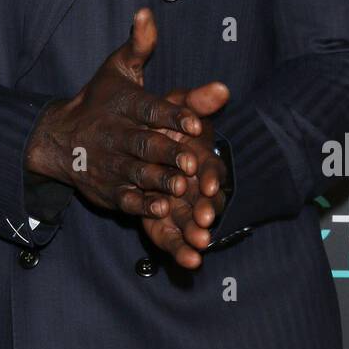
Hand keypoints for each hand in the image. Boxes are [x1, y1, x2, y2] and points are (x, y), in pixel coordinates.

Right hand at [24, 8, 206, 217]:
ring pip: (138, 174)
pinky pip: (125, 199)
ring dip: (160, 182)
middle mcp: (116, 134)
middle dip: (168, 154)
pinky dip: (142, 205)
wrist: (57, 136)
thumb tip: (147, 11)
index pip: (151, 109)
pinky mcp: (107, 189)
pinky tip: (161, 208)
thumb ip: (140, 44)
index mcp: (124, 104)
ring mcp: (110, 164)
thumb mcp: (117, 68)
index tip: (196, 124)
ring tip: (182, 187)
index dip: (173, 117)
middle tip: (193, 162)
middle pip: (145, 145)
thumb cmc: (100, 99)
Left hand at [141, 82, 231, 269]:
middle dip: (206, 210)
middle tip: (205, 221)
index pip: (210, 167)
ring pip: (191, 222)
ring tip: (199, 245)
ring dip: (196, 233)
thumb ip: (194, 101)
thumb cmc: (158, 123)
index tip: (208, 184)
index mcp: (199, 157)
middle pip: (205, 200)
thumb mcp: (173, 108)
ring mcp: (180, 205)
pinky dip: (180, 249)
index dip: (210, 175)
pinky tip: (189, 262)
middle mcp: (194, 183)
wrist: (125, 142)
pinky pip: (173, 237)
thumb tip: (222, 87)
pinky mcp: (164, 222)